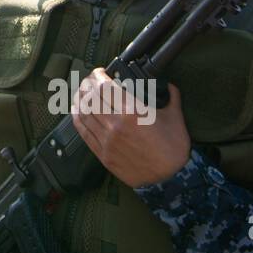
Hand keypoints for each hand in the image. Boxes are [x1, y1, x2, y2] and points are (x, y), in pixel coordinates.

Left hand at [71, 69, 190, 187]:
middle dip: (87, 84)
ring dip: (80, 99)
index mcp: (132, 112)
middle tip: (90, 80)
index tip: (100, 72)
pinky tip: (77, 110)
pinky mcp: (102, 154)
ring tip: (82, 92)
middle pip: (91, 98)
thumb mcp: (175, 118)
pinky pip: (83, 132)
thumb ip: (171, 97)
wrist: (170, 180)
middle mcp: (115, 125)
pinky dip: (77, 118)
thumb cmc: (173, 150)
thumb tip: (168, 85)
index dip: (98, 75)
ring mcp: (106, 140)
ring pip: (83, 113)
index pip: (105, 87)